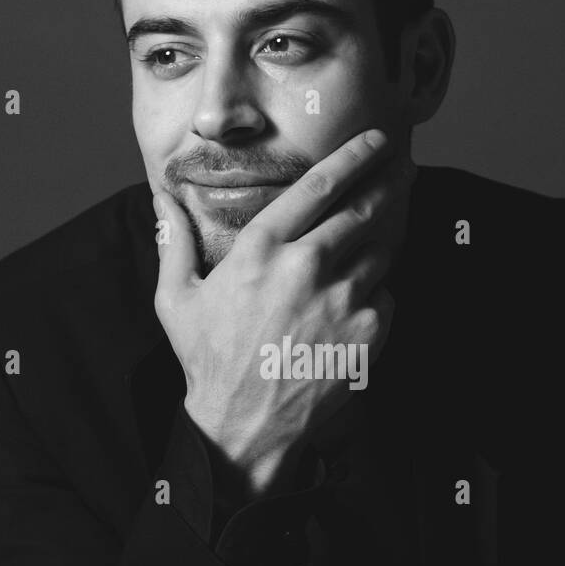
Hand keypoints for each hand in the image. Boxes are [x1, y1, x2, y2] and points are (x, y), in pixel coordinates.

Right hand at [152, 130, 414, 495]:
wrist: (244, 425)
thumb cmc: (208, 359)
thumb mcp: (175, 298)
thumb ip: (173, 241)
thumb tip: (162, 198)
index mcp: (262, 247)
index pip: (320, 184)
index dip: (355, 155)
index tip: (376, 141)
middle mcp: (307, 265)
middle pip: (363, 209)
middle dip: (387, 186)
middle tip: (402, 175)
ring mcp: (342, 299)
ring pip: (380, 252)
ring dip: (380, 246)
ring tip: (372, 249)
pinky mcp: (368, 332)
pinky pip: (386, 297)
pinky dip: (376, 298)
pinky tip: (353, 312)